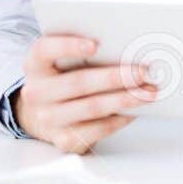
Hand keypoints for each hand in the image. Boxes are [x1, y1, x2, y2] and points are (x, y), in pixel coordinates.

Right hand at [13, 33, 158, 153]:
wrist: (43, 116)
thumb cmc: (62, 80)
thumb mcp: (61, 63)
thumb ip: (83, 54)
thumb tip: (126, 50)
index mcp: (35, 65)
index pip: (45, 50)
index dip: (69, 46)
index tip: (95, 44)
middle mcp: (36, 92)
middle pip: (78, 82)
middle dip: (115, 77)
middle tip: (142, 72)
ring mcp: (48, 118)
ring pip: (91, 107)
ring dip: (124, 99)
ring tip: (147, 92)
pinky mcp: (64, 139)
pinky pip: (97, 129)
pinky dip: (120, 119)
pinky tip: (134, 111)